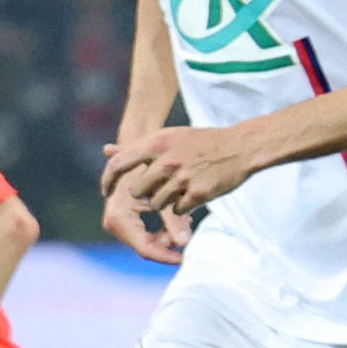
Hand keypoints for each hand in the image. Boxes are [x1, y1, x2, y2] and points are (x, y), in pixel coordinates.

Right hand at [99, 175, 191, 264]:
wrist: (137, 148)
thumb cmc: (152, 167)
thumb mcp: (165, 194)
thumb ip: (175, 220)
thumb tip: (185, 244)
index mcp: (119, 216)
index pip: (145, 249)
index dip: (168, 257)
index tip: (188, 258)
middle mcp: (114, 222)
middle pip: (146, 247)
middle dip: (168, 245)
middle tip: (190, 232)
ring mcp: (118, 221)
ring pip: (148, 241)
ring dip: (168, 236)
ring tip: (187, 219)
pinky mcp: (125, 218)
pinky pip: (146, 233)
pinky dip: (163, 230)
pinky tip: (181, 217)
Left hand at [100, 126, 255, 217]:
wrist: (240, 147)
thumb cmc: (200, 142)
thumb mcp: (168, 136)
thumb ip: (137, 147)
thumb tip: (106, 150)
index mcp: (156, 143)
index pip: (119, 164)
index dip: (108, 180)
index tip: (106, 191)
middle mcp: (166, 160)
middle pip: (136, 191)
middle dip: (143, 195)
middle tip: (156, 191)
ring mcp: (182, 178)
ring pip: (156, 204)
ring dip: (164, 203)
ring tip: (178, 191)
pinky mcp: (198, 193)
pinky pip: (178, 211)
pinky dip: (182, 208)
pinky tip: (192, 195)